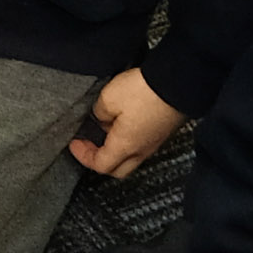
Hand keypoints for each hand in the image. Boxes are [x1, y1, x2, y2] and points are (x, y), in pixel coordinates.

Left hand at [68, 66, 185, 179]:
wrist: (177, 83)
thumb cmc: (144, 92)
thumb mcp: (109, 98)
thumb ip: (99, 113)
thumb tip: (101, 119)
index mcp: (125, 147)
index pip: (100, 165)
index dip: (83, 156)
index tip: (75, 143)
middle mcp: (141, 150)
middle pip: (118, 169)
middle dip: (100, 161)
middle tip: (89, 144)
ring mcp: (154, 143)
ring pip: (130, 158)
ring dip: (114, 150)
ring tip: (104, 130)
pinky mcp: (162, 132)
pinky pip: (141, 146)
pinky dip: (128, 141)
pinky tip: (122, 123)